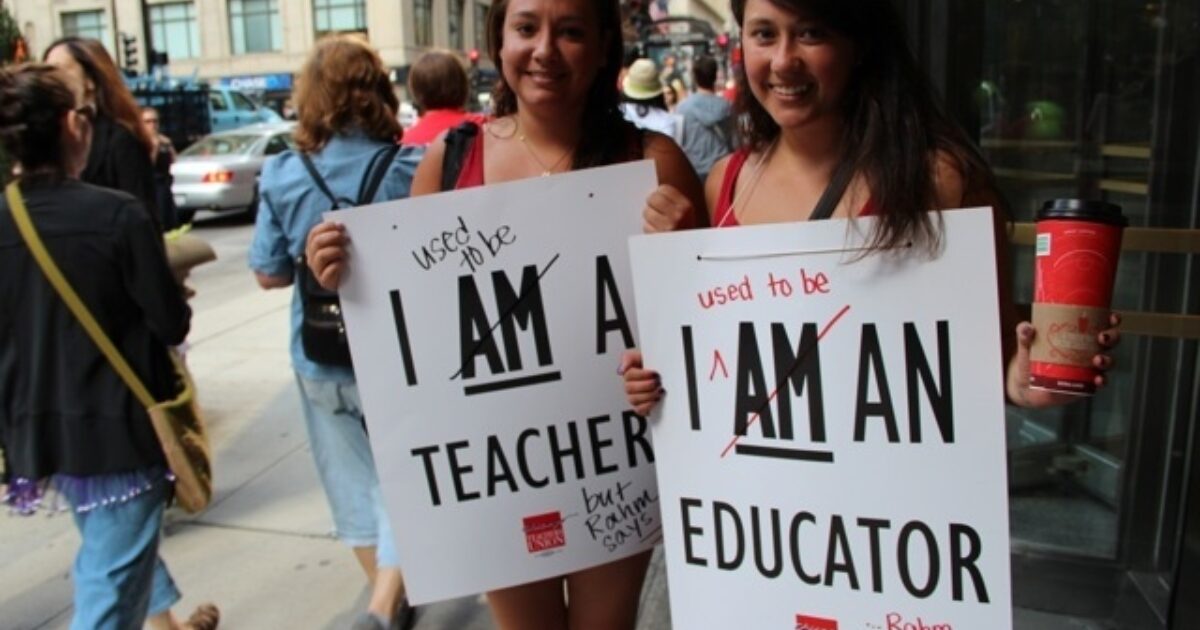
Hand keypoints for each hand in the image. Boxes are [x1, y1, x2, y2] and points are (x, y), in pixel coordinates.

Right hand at [305, 221, 348, 290]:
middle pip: (317, 242)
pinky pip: (328, 271)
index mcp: (312, 246)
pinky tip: (344, 264)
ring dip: (336, 251)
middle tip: (346, 238)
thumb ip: (337, 236)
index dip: (327, 227)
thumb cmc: (340, 261)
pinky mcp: (324, 281)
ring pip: (321, 256)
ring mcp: (316, 269)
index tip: (341, 226)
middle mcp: (311, 257)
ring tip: (345, 253)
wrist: (343, 282)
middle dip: (333, 237)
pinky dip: (337, 266)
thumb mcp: (338, 246)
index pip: (314, 233)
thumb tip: (341, 225)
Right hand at [621, 349, 663, 416]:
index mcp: (628, 373)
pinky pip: (639, 410)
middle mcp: (629, 386)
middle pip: (630, 388)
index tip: (654, 373)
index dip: (643, 375)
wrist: (663, 373)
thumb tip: (620, 370)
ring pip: (634, 400)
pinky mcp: (640, 407)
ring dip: (648, 395)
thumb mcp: (640, 355)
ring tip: (659, 390)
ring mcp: (633, 397)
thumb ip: (628, 358)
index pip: (629, 375)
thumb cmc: (651, 365)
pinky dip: (648, 406)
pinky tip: (655, 399)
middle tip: (658, 381)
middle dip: (647, 385)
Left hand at [643, 184, 693, 233]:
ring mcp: (667, 226)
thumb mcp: (686, 213)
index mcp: (686, 206)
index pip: (664, 189)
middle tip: (654, 209)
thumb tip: (653, 191)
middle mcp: (678, 215)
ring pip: (647, 212)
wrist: (690, 253)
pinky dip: (649, 228)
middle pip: (653, 198)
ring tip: (658, 223)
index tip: (659, 198)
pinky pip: (646, 226)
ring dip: (649, 217)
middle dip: (651, 203)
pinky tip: (657, 231)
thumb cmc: (685, 231)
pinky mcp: (658, 237)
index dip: (658, 193)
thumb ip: (672, 201)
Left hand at [1006, 313, 1120, 407]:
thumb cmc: (1029, 358)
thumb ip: (1024, 334)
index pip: (1101, 323)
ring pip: (1107, 361)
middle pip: (1109, 341)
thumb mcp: (1027, 344)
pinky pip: (1100, 382)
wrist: (1025, 384)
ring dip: (1107, 359)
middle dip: (1112, 337)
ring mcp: (1089, 367)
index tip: (1112, 317)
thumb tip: (1026, 327)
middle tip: (1102, 338)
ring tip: (1097, 359)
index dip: (1112, 320)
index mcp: (1079, 335)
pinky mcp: (1085, 383)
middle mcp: (1088, 349)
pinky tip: (1098, 379)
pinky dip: (1102, 380)